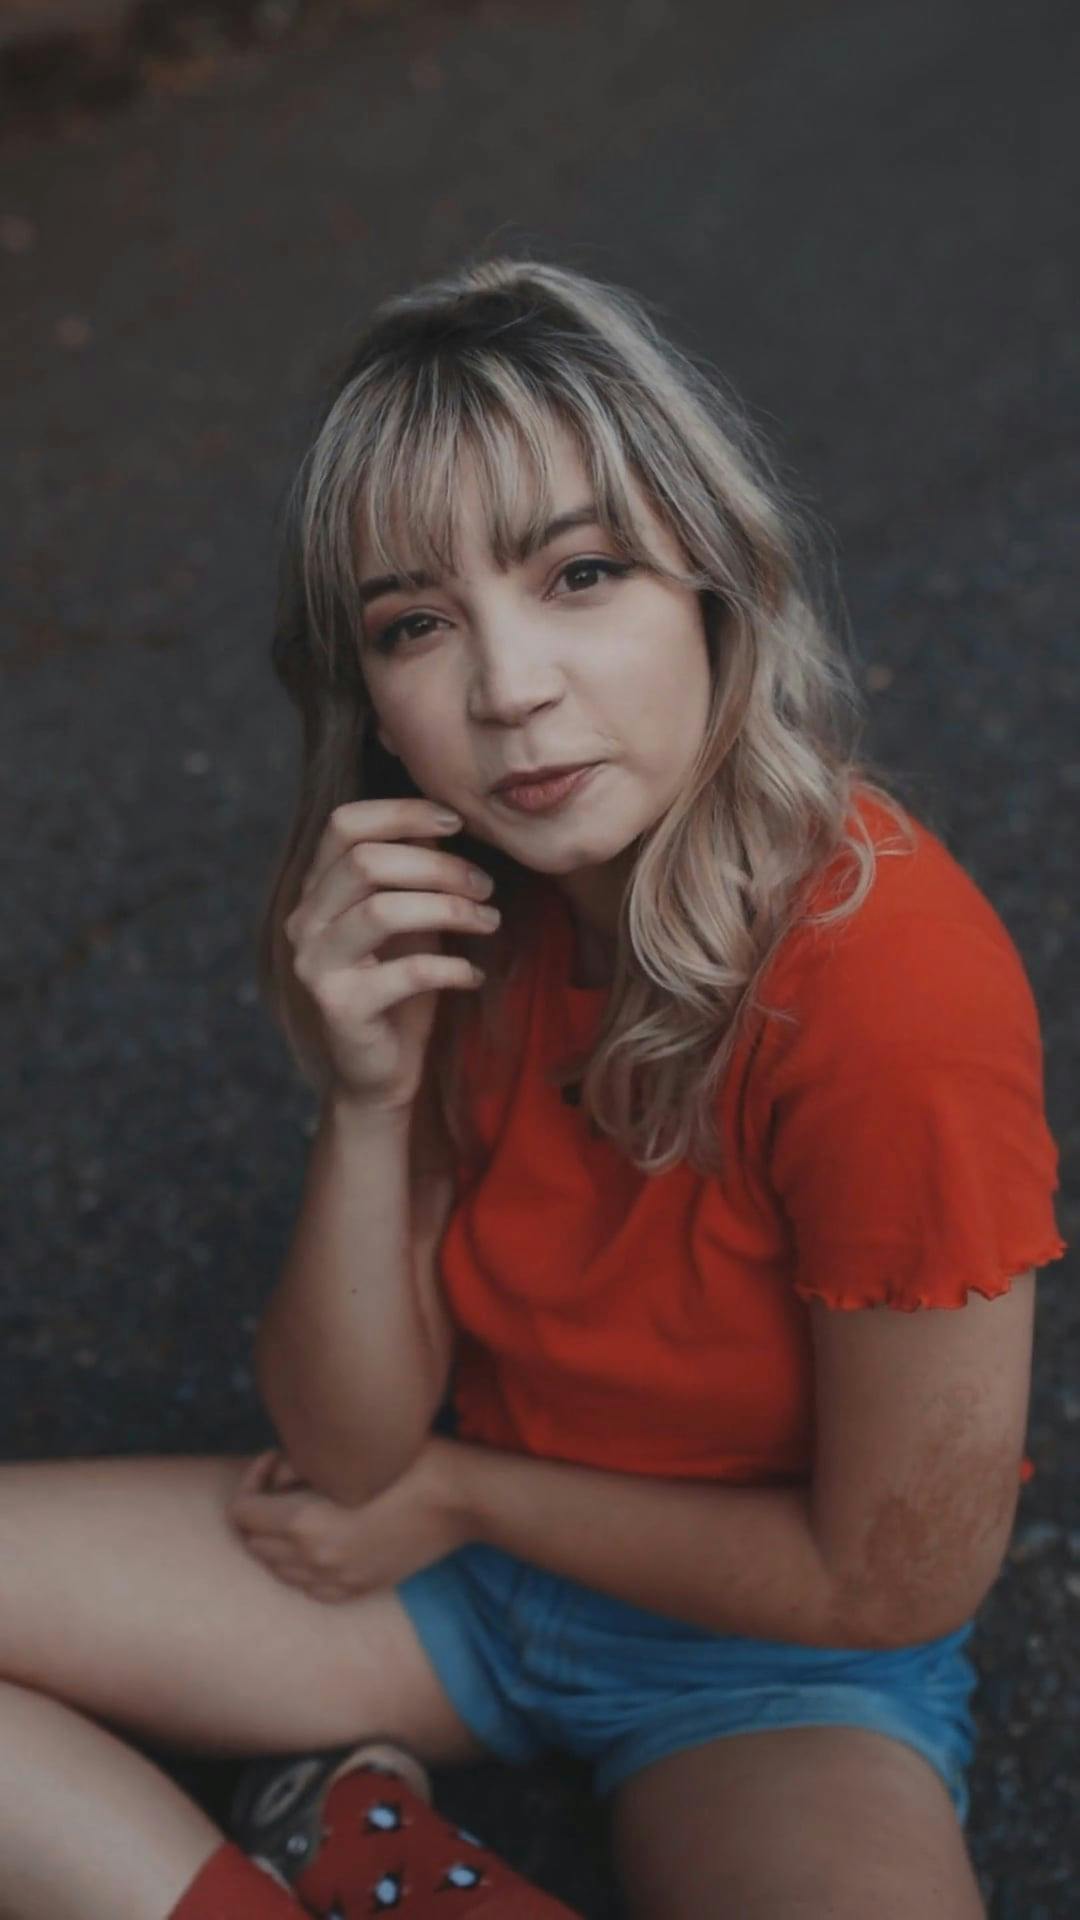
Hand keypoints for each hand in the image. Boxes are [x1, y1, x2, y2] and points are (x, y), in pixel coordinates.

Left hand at [226, 1436, 470, 1603]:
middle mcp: (315, 1559)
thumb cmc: (410, 1460)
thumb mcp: (345, 1452)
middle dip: (260, 1510)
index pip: (240, 1513)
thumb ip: (297, 1466)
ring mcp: (337, 1580)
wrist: (462, 1500)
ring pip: (277, 1570)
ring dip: (278, 1540)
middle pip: (253, 1544)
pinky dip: (302, 1566)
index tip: (276, 1461)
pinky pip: (307, 1588)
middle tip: (288, 1480)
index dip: (252, 1480)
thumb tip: (275, 1478)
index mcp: (305, 1522)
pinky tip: (324, 1537)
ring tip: (305, 1507)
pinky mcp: (359, 1589)